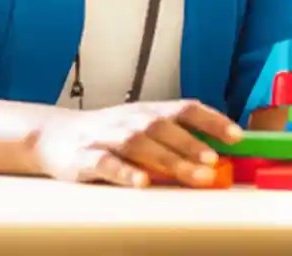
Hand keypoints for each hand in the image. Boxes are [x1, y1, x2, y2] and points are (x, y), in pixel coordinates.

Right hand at [31, 99, 242, 187]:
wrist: (56, 135)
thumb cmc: (110, 134)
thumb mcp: (143, 126)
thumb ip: (176, 137)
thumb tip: (219, 154)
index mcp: (149, 111)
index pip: (186, 109)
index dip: (212, 120)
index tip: (236, 136)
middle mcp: (131, 120)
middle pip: (165, 129)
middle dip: (192, 146)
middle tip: (215, 163)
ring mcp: (108, 137)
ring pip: (140, 145)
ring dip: (169, 159)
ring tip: (194, 174)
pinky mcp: (86, 157)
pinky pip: (108, 164)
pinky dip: (126, 172)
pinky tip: (143, 182)